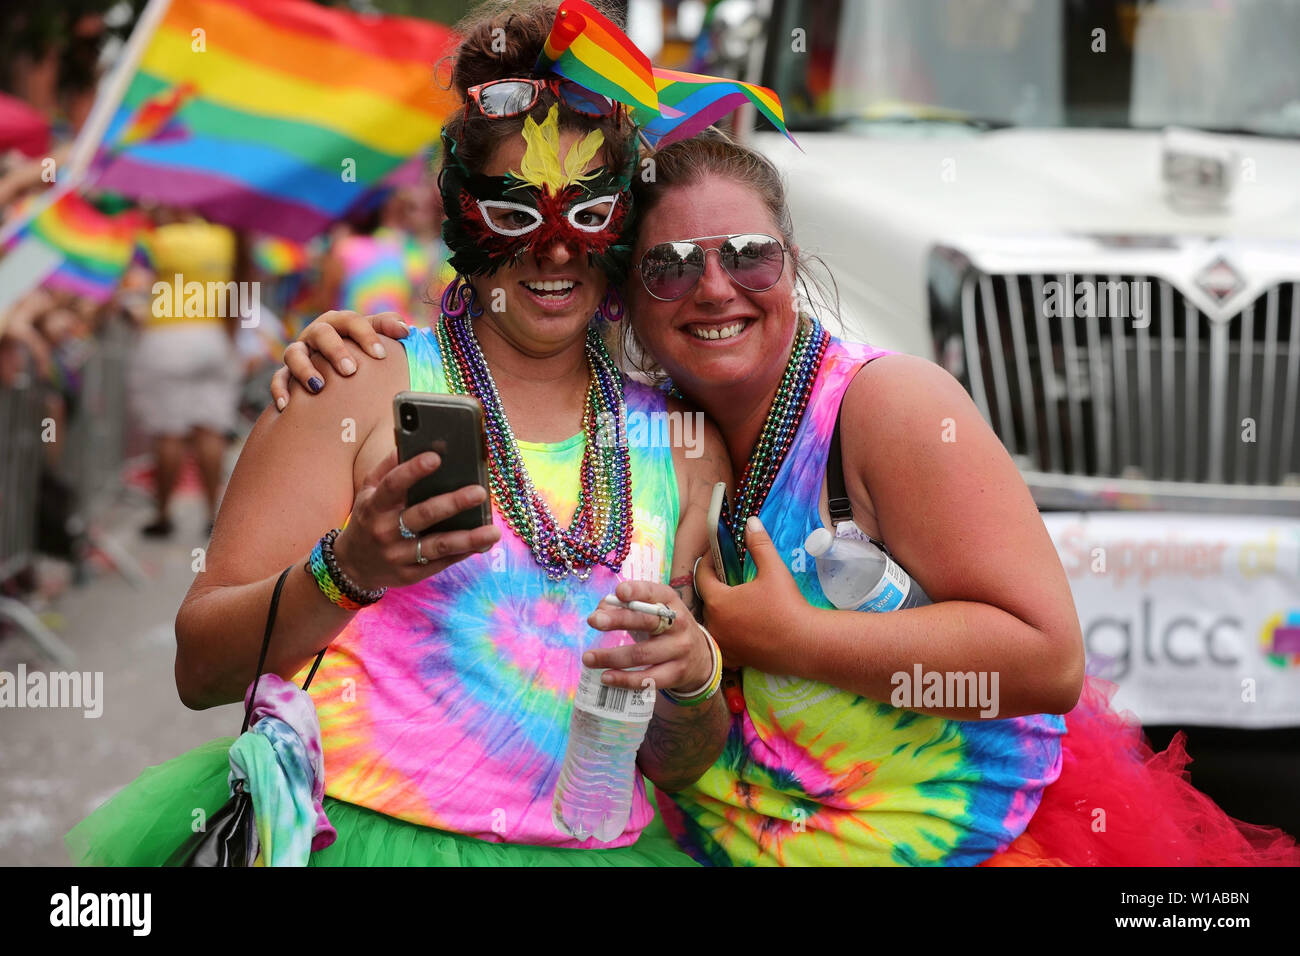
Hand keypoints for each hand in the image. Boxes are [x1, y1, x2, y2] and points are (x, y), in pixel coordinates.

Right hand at [270, 310, 408, 410]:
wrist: (334, 376)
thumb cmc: (360, 354)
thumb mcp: (372, 339)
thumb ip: (388, 329)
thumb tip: (406, 330)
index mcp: (340, 324)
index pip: (352, 321)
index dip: (366, 335)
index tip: (381, 354)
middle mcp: (317, 334)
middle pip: (322, 333)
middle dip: (335, 350)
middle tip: (351, 370)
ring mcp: (300, 353)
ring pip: (294, 354)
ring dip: (305, 369)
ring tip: (319, 386)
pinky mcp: (286, 374)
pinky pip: (278, 379)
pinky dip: (280, 390)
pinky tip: (287, 405)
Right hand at [331, 448, 500, 590]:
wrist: (352, 565)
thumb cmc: (368, 518)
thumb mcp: (368, 492)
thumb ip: (388, 468)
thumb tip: (410, 440)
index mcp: (374, 506)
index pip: (393, 485)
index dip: (412, 470)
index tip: (436, 456)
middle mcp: (384, 531)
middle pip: (422, 515)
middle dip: (453, 503)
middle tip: (480, 491)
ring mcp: (398, 556)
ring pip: (437, 546)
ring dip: (468, 538)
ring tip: (493, 531)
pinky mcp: (410, 574)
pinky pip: (441, 563)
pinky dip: (464, 552)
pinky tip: (484, 543)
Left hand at [583, 580, 715, 695]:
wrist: (699, 658)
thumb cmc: (666, 629)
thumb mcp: (653, 611)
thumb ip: (626, 607)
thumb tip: (600, 611)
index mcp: (671, 602)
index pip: (654, 593)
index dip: (637, 592)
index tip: (619, 592)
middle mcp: (678, 624)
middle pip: (647, 622)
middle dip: (618, 620)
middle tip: (593, 620)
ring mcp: (679, 650)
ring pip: (642, 654)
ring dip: (611, 657)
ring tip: (588, 658)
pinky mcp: (675, 674)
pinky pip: (647, 679)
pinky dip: (624, 679)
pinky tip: (606, 677)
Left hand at [693, 516, 807, 672]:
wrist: (806, 643)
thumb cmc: (787, 606)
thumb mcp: (774, 570)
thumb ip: (759, 545)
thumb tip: (751, 521)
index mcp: (719, 602)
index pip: (702, 577)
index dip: (706, 562)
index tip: (715, 554)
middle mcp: (715, 624)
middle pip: (706, 600)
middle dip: (714, 586)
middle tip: (727, 576)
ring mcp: (724, 644)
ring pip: (714, 622)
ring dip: (720, 611)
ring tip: (734, 600)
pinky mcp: (735, 659)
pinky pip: (724, 643)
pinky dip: (728, 633)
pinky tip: (741, 627)